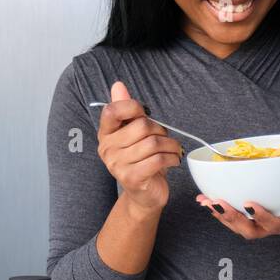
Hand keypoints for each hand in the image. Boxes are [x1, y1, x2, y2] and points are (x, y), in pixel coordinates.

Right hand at [96, 80, 183, 214]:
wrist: (144, 193)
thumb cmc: (142, 159)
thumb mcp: (135, 133)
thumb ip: (126, 110)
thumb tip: (118, 85)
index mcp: (106, 133)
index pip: (112, 111)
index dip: (132, 107)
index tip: (144, 114)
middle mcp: (107, 148)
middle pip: (142, 126)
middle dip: (161, 131)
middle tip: (165, 139)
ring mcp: (117, 165)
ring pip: (153, 143)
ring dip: (171, 146)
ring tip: (174, 150)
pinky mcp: (131, 178)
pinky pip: (158, 160)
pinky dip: (172, 158)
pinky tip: (174, 160)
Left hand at [196, 176, 279, 239]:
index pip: (277, 225)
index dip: (262, 217)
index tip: (249, 204)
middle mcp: (276, 226)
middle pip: (251, 230)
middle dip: (231, 218)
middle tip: (216, 203)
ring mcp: (264, 224)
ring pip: (239, 226)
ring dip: (220, 215)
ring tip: (205, 201)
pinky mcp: (255, 218)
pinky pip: (236, 218)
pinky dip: (220, 209)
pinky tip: (207, 199)